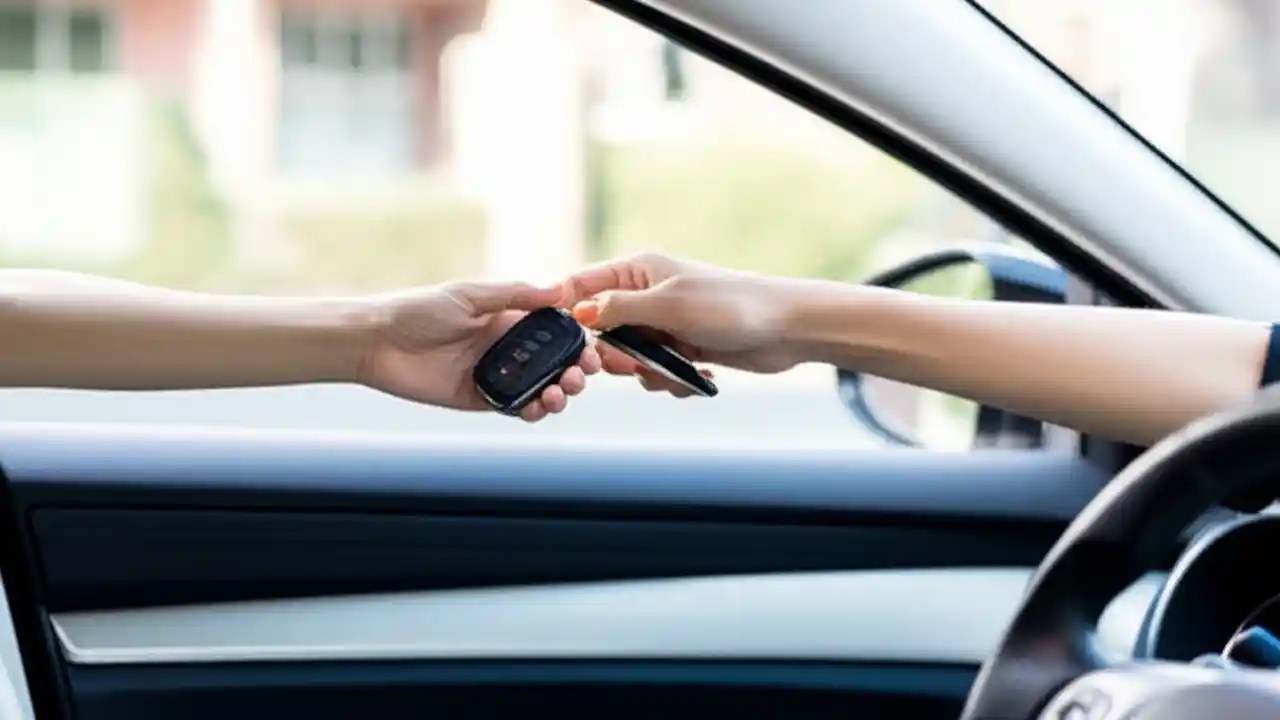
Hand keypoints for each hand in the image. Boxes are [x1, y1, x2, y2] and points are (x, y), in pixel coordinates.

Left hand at [358, 281, 601, 421]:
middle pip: (555, 363)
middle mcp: (507, 347)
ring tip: (558, 395)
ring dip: (558, 394)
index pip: (556, 332)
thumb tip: (559, 291)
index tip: (592, 352)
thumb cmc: (418, 311)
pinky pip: (516, 408)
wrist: (377, 343)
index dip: (579, 342)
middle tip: (578, 378)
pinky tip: (539, 408)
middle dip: (575, 372)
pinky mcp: (481, 399)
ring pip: (541, 388)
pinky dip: (534, 411)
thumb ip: (515, 295)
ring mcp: (496, 375)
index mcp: (509, 319)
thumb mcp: (469, 296)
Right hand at [561, 253, 806, 394]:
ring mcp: (663, 324)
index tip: (566, 340)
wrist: (785, 330)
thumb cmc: (730, 306)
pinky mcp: (681, 349)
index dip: (566, 311)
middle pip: (599, 331)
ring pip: (628, 358)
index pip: (581, 285)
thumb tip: (577, 313)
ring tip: (675, 371)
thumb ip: (619, 310)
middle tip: (637, 363)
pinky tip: (699, 379)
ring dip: (648, 373)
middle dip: (616, 356)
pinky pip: (656, 372)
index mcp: (636, 270)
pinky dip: (671, 381)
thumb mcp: (668, 305)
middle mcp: (645, 295)